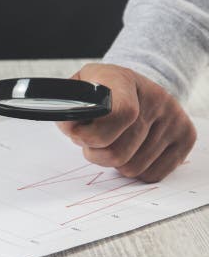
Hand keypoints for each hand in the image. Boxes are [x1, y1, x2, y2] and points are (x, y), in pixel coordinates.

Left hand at [57, 63, 195, 181]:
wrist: (134, 86)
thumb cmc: (100, 93)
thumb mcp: (80, 89)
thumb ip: (69, 107)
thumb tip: (72, 128)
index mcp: (124, 82)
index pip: (121, 115)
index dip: (94, 135)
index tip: (77, 136)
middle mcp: (156, 98)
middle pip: (119, 152)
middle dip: (96, 154)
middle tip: (92, 143)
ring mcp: (174, 118)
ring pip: (132, 168)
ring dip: (115, 163)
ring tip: (112, 144)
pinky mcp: (186, 137)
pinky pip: (152, 174)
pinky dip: (135, 170)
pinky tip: (131, 151)